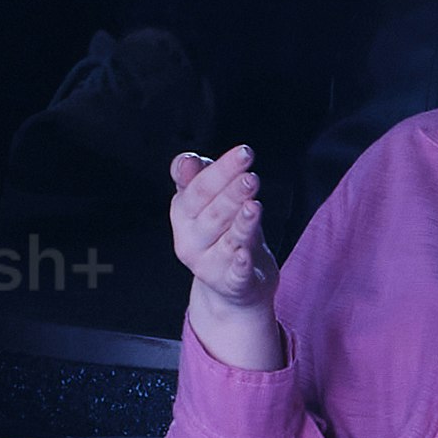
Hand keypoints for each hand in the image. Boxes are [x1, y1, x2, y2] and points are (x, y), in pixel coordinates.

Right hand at [162, 138, 278, 338]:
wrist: (230, 284)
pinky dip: (240, 265)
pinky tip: (245, 255)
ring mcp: (209, 265)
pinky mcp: (231, 284)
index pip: (200, 189)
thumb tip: (187, 160)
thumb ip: (198, 178)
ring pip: (228, 241)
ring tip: (254, 206)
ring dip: (241, 224)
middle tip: (251, 178)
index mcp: (183, 214)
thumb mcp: (209, 202)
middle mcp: (190, 240)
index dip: (222, 170)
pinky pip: (235, 275)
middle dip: (232, 194)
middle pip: (214, 214)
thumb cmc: (222, 231)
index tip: (245, 152)